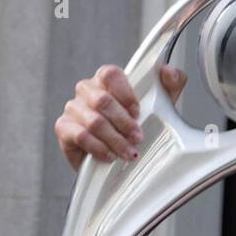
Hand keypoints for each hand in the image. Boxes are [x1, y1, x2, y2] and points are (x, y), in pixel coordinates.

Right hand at [55, 63, 187, 171]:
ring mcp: (73, 108)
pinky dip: (98, 148)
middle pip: (102, 100)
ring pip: (93, 121)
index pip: (110, 74)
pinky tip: (109, 156)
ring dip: (114, 139)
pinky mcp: (64, 129)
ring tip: (127, 152)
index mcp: (106, 80)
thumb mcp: (161, 106)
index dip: (125, 93)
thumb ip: (171, 83)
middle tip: (137, 138)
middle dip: (124, 123)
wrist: (113, 164)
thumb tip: (167, 71)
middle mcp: (87, 90)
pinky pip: (80, 136)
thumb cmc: (134, 129)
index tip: (138, 112)